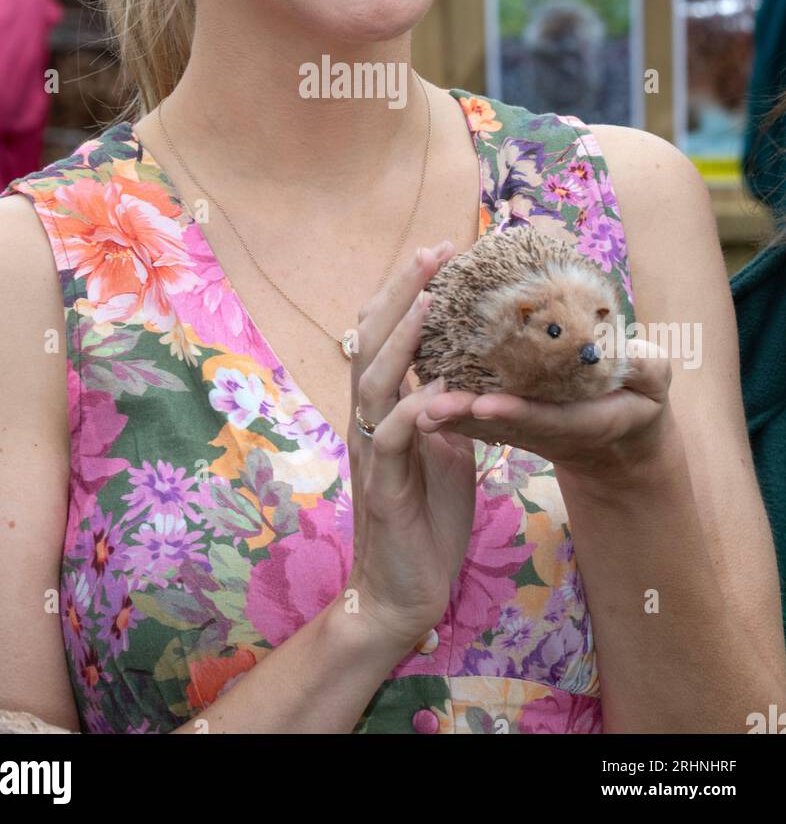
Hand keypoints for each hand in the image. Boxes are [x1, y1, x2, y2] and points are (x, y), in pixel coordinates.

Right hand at [344, 239, 477, 652]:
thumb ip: (450, 410)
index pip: (386, 333)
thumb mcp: (446, 451)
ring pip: (374, 376)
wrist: (403, 591)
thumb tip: (472, 375)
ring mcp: (372, 448)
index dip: (407, 290)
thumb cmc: (425, 519)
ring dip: (402, 335)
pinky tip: (438, 384)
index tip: (439, 251)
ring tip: (430, 297)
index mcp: (385, 406)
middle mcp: (370, 417)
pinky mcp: (384, 483)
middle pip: (372, 338)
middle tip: (434, 251)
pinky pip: (392, 434)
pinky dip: (412, 406)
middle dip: (403, 291)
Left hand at [413, 338, 672, 488]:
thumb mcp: (654, 386)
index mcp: (579, 421)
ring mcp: (518, 424)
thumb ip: (647, 369)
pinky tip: (414, 371)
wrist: (617, 441)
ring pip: (474, 420)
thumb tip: (636, 353)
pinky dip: (443, 394)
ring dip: (444, 409)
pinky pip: (469, 407)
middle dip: (463, 415)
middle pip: (495, 425)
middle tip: (428, 406)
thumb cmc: (639, 403)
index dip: (515, 413)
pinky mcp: (503, 414)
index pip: (543, 419)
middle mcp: (540, 427)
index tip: (486, 405)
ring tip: (411, 395)